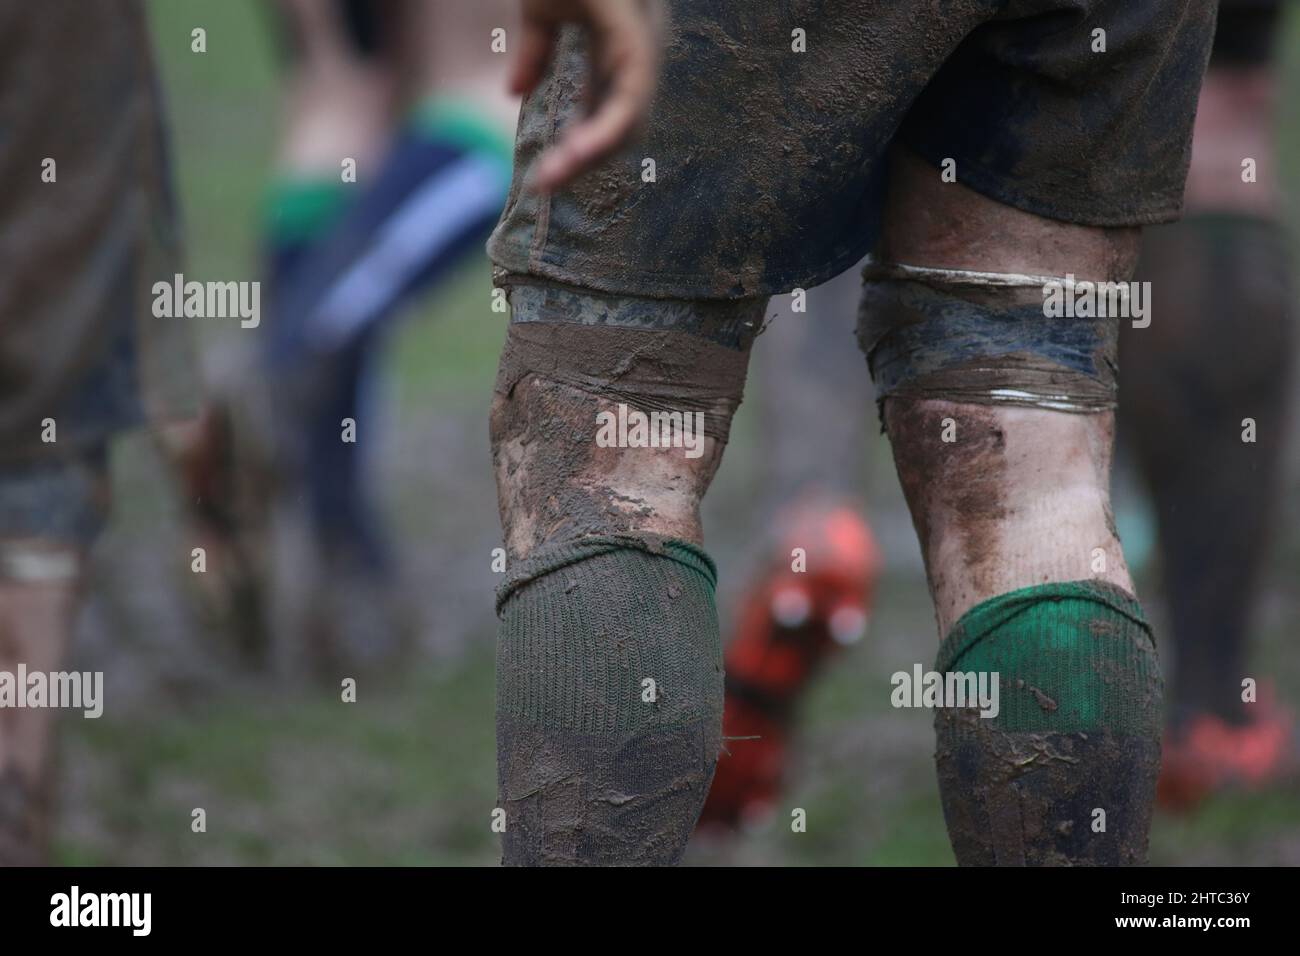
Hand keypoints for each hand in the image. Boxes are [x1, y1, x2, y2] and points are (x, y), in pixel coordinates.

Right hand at [510, 0, 661, 190]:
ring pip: (628, 127)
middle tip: (542, 185)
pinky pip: (628, 102)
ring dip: (588, 158)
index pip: (606, 117)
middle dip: (582, 163)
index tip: (543, 175)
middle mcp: (638, 58)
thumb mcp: (541, 11)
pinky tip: (574, 156)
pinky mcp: (638, 44)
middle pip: (622, 132)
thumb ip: (534, 54)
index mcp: (619, 52)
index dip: (578, 149)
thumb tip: (513, 95)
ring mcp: (642, 52)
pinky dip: (603, 134)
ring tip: (551, 179)